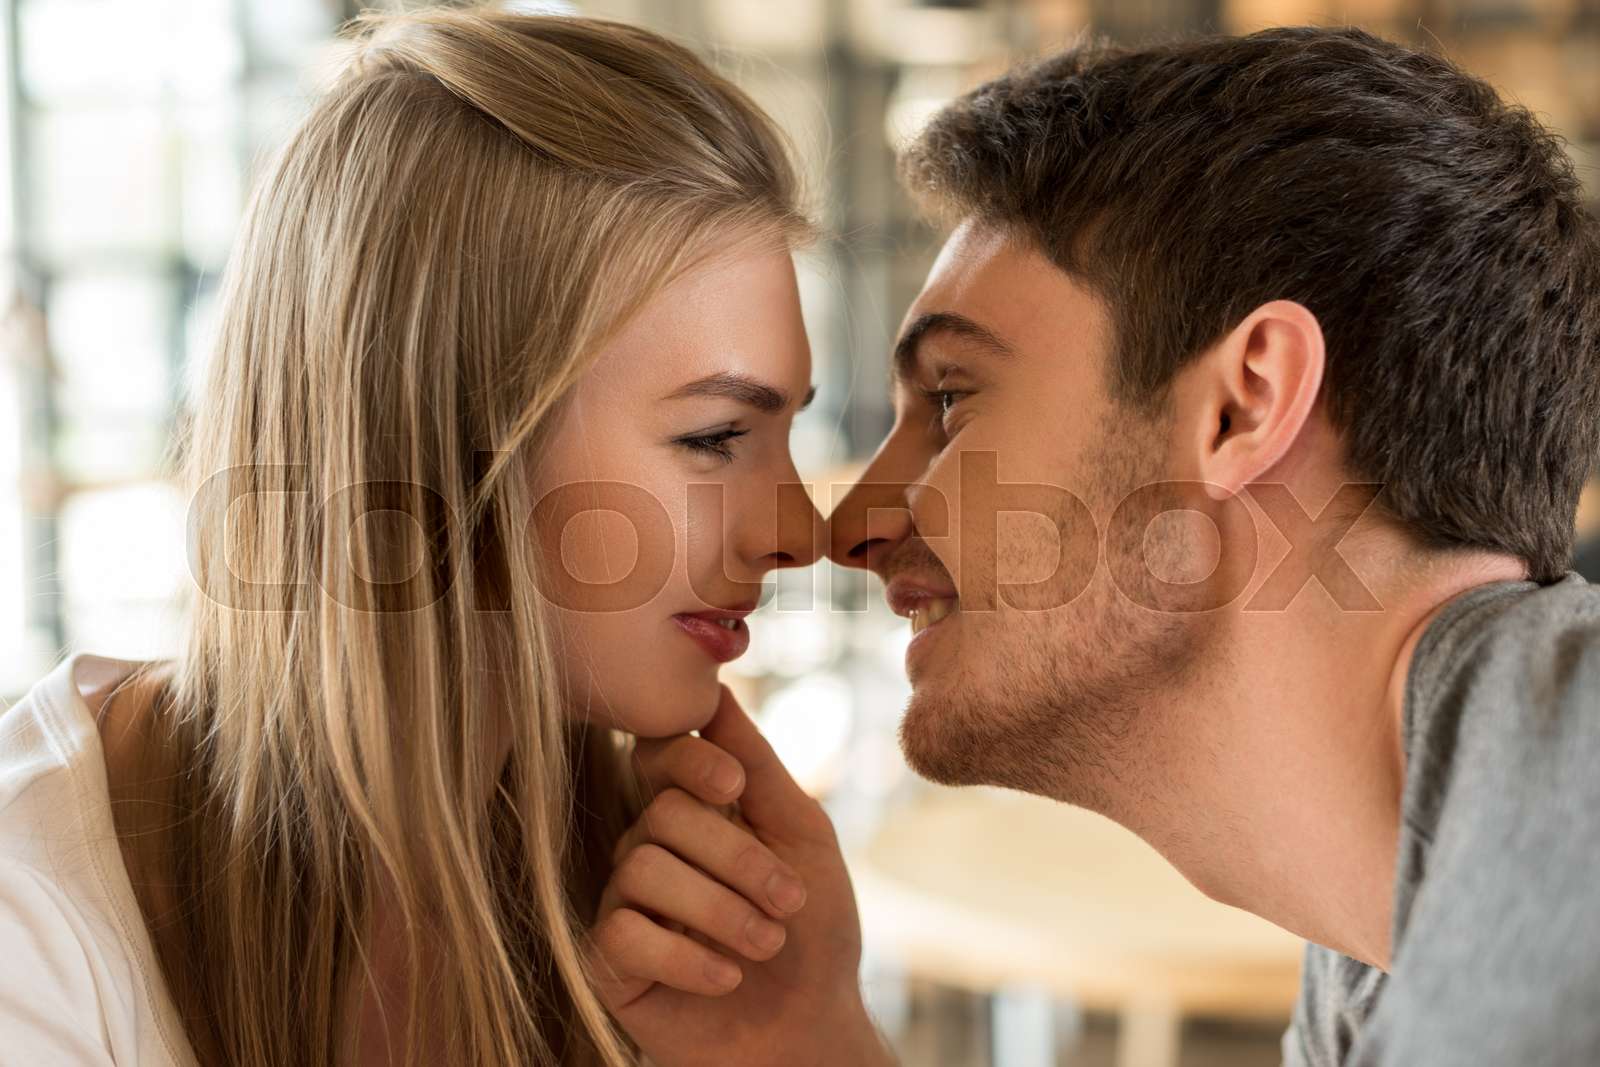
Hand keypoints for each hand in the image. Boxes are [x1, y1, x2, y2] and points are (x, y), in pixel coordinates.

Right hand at [587, 685, 893, 1066]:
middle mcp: (648, 849)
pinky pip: (623, 935)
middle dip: (738, 859)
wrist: (809, 1026)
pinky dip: (686, 957)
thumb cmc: (812, 930)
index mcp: (693, 811)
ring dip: (723, 911)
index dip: (689, 762)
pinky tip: (727, 976)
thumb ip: (758, 766)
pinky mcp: (608, 962)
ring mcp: (623, 903)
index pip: (660, 756)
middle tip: (790, 902)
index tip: (734, 788)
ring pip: (642, 871)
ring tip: (768, 943)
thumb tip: (716, 690)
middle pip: (662, 815)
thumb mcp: (802, 837)